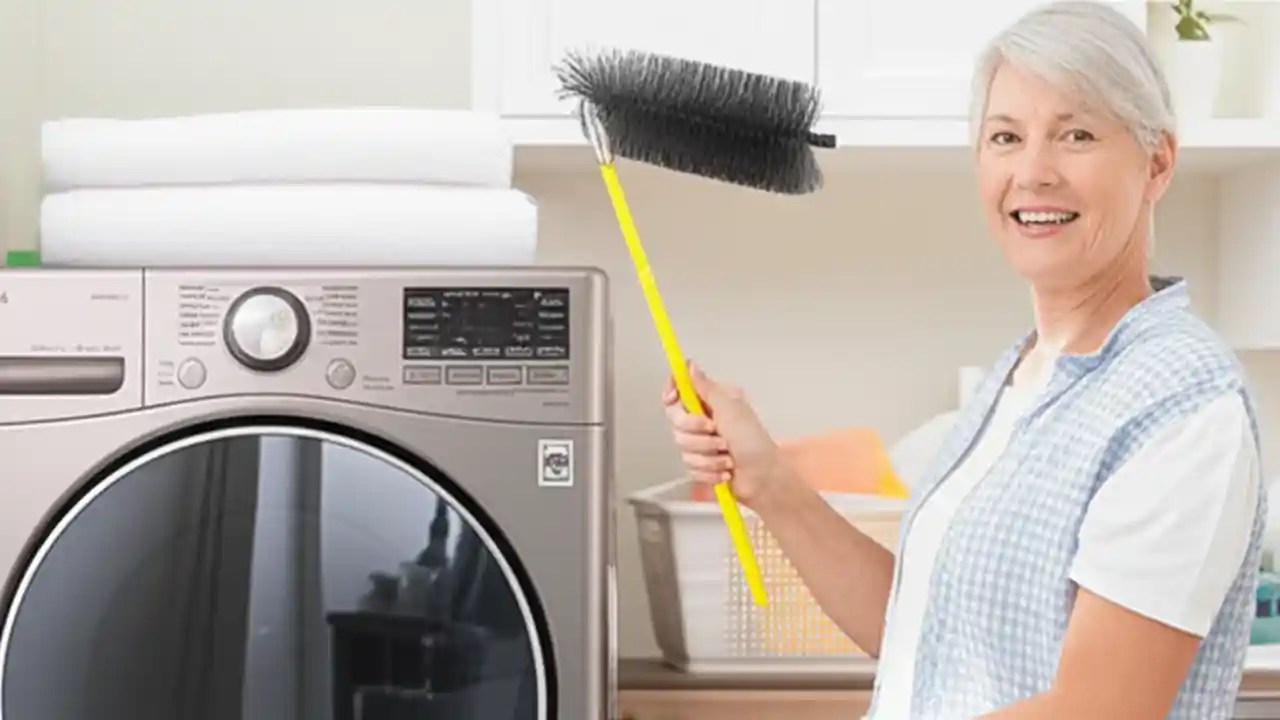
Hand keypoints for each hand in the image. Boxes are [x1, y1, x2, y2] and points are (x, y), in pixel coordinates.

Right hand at [662, 361, 787, 506]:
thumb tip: (691, 366)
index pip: (680, 389)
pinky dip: (709, 471)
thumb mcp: (732, 409)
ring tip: (728, 457)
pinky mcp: (701, 464)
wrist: (764, 479)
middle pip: (677, 421)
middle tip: (716, 434)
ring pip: (683, 448)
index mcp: (712, 401)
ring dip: (708, 456)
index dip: (672, 392)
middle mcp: (705, 419)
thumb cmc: (755, 443)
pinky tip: (725, 471)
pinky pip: (689, 467)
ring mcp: (702, 443)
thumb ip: (707, 388)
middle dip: (698, 434)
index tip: (673, 399)